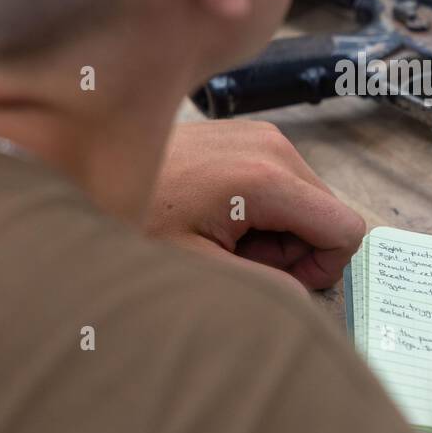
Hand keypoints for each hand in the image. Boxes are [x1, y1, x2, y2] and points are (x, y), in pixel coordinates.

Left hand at [145, 120, 365, 290]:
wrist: (87, 171)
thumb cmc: (135, 220)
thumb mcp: (201, 269)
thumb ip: (266, 289)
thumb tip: (305, 298)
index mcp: (267, 179)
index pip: (345, 230)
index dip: (322, 267)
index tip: (277, 277)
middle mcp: (274, 147)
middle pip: (327, 215)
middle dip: (294, 249)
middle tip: (236, 257)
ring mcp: (262, 135)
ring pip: (307, 201)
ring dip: (276, 231)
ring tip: (221, 235)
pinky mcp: (248, 135)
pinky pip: (284, 181)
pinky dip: (262, 209)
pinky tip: (218, 215)